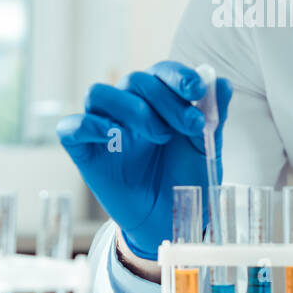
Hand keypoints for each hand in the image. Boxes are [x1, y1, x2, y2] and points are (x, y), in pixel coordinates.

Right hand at [57, 61, 231, 259]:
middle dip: (166, 99)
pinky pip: (71, 127)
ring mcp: (104, 128)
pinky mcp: (85, 152)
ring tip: (160, 135)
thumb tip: (221, 82)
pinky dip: (87, 125)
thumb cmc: (186, 179)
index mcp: (158, 100)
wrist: (172, 220)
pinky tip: (112, 136)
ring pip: (98, 94)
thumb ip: (213, 115)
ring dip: (131, 108)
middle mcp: (129, 108)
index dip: (178, 75)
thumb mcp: (206, 147)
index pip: (161, 72)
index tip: (197, 91)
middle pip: (134, 80)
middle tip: (191, 126)